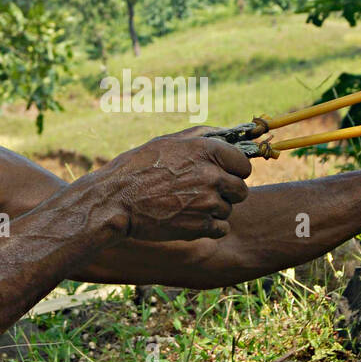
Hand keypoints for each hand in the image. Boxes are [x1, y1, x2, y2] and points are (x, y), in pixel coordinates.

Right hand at [96, 126, 252, 241]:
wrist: (116, 200)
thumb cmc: (138, 167)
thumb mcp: (168, 141)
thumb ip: (201, 135)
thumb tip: (227, 133)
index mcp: (207, 150)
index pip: (244, 164)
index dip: (234, 170)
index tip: (222, 174)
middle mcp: (212, 175)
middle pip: (240, 189)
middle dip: (227, 192)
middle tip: (205, 192)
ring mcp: (208, 202)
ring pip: (229, 209)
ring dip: (215, 210)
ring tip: (189, 204)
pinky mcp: (200, 226)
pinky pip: (222, 228)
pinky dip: (210, 227)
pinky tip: (191, 219)